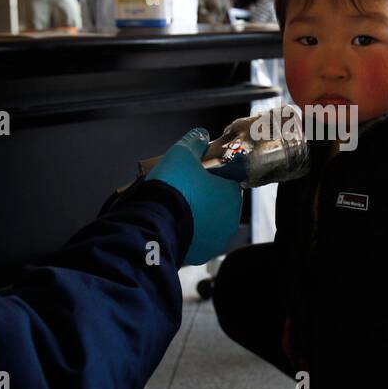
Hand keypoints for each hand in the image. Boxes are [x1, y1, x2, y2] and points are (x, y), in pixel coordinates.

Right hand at [145, 128, 242, 264]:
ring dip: (196, 215)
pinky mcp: (201, 254)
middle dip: (203, 196)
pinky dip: (187, 231)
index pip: (227, 181)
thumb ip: (194, 141)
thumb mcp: (182, 153)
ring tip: (175, 207)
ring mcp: (216, 240)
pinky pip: (196, 238)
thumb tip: (201, 135)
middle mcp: (230, 220)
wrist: (154, 222)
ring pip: (207, 222)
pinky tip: (173, 223)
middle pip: (218, 202)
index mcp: (232, 195)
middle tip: (182, 189)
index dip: (210, 175)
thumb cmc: (174, 187)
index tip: (194, 174)